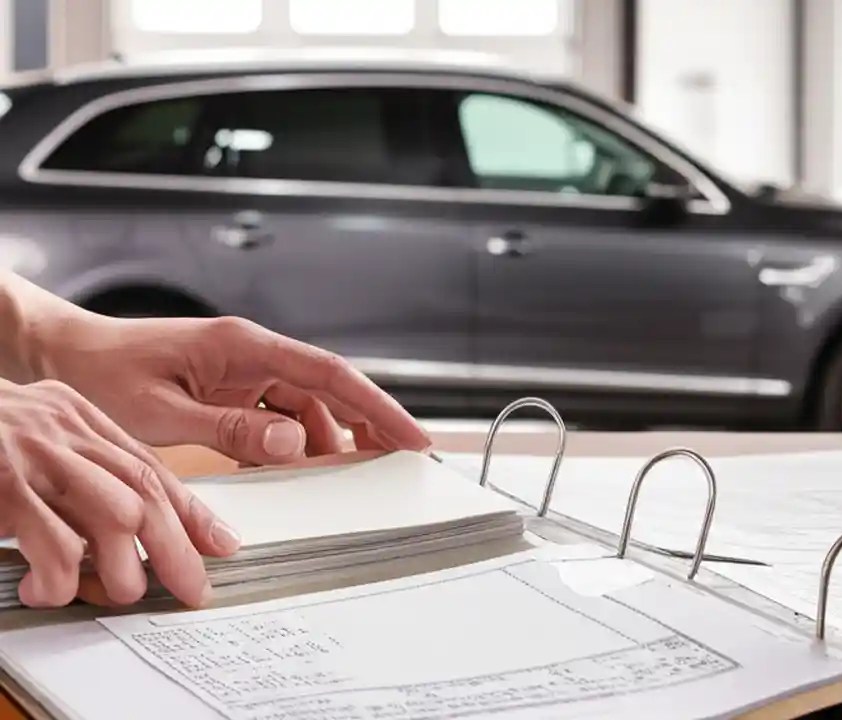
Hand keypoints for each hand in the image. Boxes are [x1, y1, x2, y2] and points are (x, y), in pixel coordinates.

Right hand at [0, 379, 236, 607]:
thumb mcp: (34, 441)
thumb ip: (78, 473)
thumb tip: (125, 532)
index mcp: (78, 417)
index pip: (151, 467)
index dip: (191, 511)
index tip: (221, 546)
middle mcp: (63, 429)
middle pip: (144, 493)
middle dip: (177, 548)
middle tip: (190, 589)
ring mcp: (30, 452)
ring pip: (114, 514)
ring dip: (124, 565)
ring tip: (118, 593)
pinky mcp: (1, 481)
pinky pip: (51, 537)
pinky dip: (62, 573)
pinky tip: (50, 589)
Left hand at [41, 314, 429, 466]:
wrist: (61, 355)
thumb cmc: (102, 375)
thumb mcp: (162, 412)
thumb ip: (231, 430)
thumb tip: (296, 443)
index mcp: (244, 346)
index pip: (329, 374)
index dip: (377, 406)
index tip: (411, 435)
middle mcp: (252, 352)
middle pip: (330, 387)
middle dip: (370, 422)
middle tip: (402, 458)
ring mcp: (242, 369)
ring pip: (307, 404)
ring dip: (330, 437)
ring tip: (350, 473)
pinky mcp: (230, 386)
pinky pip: (278, 413)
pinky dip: (295, 441)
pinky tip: (299, 466)